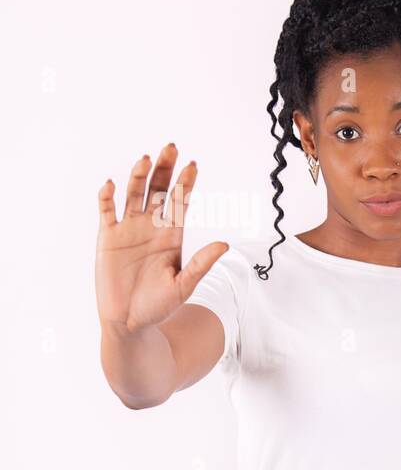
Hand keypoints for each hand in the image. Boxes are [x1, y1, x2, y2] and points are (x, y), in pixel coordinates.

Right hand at [96, 143, 223, 333]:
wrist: (131, 322)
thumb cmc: (160, 305)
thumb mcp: (185, 284)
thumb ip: (202, 264)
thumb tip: (225, 244)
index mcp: (172, 234)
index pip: (181, 202)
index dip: (186, 183)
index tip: (194, 165)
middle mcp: (151, 225)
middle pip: (158, 190)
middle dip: (165, 169)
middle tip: (171, 147)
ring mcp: (128, 229)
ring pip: (133, 194)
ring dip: (139, 176)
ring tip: (147, 159)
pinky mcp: (107, 237)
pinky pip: (106, 211)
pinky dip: (106, 197)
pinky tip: (111, 184)